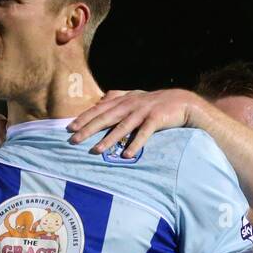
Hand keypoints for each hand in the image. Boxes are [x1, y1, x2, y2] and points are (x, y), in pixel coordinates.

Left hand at [66, 88, 199, 157]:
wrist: (182, 102)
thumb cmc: (156, 103)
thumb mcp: (135, 97)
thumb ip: (117, 97)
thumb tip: (100, 100)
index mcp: (124, 99)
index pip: (100, 109)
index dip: (84, 117)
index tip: (70, 127)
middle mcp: (131, 104)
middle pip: (106, 117)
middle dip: (89, 129)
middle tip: (74, 140)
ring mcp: (144, 111)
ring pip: (122, 126)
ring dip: (109, 139)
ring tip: (96, 150)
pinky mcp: (157, 119)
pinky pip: (144, 133)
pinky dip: (136, 144)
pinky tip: (127, 155)